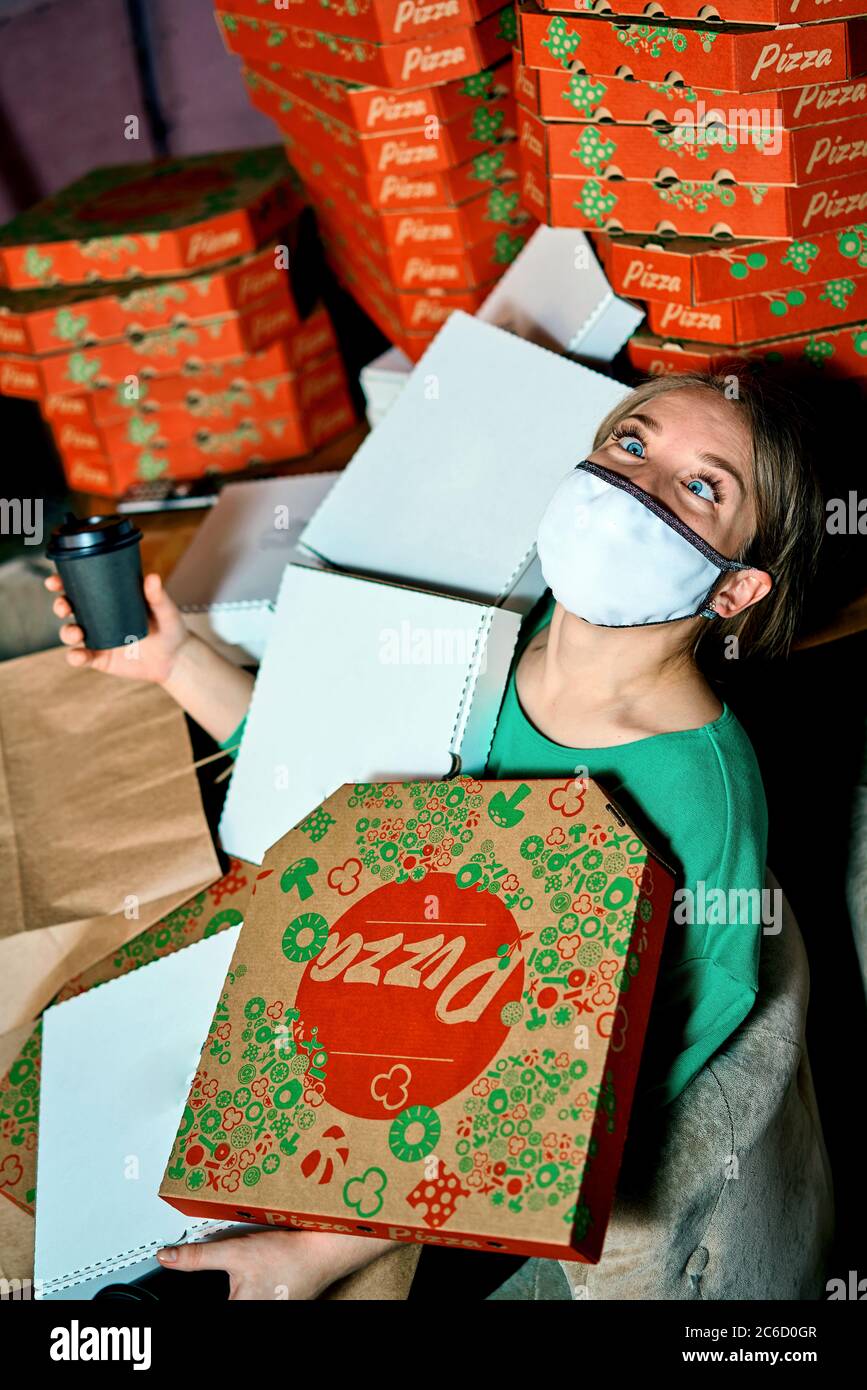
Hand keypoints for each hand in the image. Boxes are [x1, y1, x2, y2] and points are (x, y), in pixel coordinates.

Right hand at [45, 570, 189, 684]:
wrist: (176, 659)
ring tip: (77, 632)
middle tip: (64, 605)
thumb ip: (158, 597)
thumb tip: (152, 577)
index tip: (54, 581)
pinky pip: (81, 657)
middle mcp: (97, 617)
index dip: (62, 583)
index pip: (81, 587)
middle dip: (60, 605)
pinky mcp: (100, 659)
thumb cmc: (169, 627)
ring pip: (70, 633)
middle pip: (68, 608)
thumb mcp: (165, 610)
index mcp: (108, 599)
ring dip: (67, 631)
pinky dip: (75, 657)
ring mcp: (97, 638)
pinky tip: (77, 655)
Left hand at [156, 1230, 395, 1300]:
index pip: (206, 1306)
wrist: (322, 1252)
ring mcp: (269, 1314)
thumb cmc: (286, 1256)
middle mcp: (255, 1317)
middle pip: (225, 1302)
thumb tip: (168, 1258)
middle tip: (234, 1274)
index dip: (190, 1301)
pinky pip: (254, 1300)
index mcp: (239, 1312)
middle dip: (215, 1290)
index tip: (194, 1293)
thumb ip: (198, 1258)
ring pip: (240, 1300)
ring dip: (236, 1290)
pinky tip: (259, 1274)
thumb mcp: (235, 1253)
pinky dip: (249, 1290)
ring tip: (248, 1273)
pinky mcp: (279, 1305)